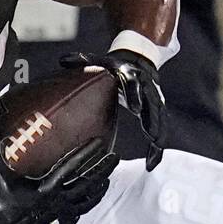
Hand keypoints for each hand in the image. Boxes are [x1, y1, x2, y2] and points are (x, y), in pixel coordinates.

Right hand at [0, 135, 117, 223]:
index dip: (87, 153)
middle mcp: (58, 202)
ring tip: (107, 179)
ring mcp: (59, 216)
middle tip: (114, 158)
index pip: (72, 166)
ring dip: (99, 189)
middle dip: (103, 169)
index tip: (100, 142)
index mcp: (47, 188)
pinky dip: (85, 207)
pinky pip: (77, 216)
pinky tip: (88, 202)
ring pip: (87, 202)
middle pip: (88, 184)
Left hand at [62, 50, 167, 170]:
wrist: (137, 59)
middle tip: (152, 138)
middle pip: (153, 107)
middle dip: (153, 123)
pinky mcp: (155, 112)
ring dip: (157, 140)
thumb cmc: (115, 64)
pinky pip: (158, 131)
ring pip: (159, 122)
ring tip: (153, 158)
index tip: (135, 108)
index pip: (136, 87)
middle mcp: (147, 90)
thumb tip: (63, 60)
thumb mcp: (100, 60)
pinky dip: (156, 148)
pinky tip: (152, 163)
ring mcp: (153, 101)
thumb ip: (82, 61)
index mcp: (132, 77)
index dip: (136, 96)